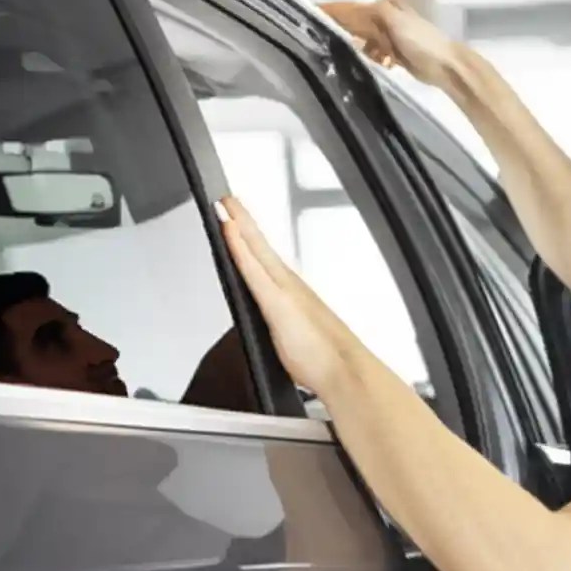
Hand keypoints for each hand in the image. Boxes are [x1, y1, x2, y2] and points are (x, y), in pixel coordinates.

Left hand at [217, 197, 360, 395]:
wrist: (345, 372)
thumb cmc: (325, 360)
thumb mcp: (297, 342)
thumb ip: (285, 330)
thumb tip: (281, 332)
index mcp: (290, 294)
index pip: (264, 258)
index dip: (249, 236)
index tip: (237, 217)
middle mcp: (288, 286)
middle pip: (260, 245)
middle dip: (243, 219)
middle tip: (227, 198)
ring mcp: (282, 291)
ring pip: (256, 249)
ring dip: (240, 224)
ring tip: (225, 204)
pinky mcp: (276, 302)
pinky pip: (252, 268)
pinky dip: (239, 247)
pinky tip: (229, 231)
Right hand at [319, 0, 462, 89]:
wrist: (442, 66)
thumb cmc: (420, 40)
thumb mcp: (396, 19)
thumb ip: (376, 10)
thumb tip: (359, 7)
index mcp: (397, 5)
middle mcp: (396, 18)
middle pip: (370, 17)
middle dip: (359, 26)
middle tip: (350, 35)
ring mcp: (397, 37)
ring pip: (372, 36)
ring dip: (368, 45)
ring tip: (373, 53)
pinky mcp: (398, 54)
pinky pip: (379, 52)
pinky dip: (378, 57)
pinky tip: (384, 63)